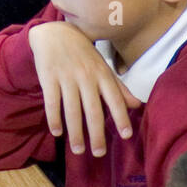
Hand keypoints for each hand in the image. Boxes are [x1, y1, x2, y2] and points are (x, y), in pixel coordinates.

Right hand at [28, 21, 138, 156]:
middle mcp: (86, 76)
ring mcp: (67, 77)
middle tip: (99, 153)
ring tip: (78, 150)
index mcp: (102, 74)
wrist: (54, 33)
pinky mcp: (49, 77)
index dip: (121, 116)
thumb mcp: (103, 67)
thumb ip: (119, 88)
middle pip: (93, 109)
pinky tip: (57, 133)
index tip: (126, 135)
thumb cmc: (83, 53)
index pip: (114, 98)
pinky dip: (54, 118)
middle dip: (97, 133)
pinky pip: (52, 102)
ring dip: (75, 132)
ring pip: (72, 109)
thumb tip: (138, 106)